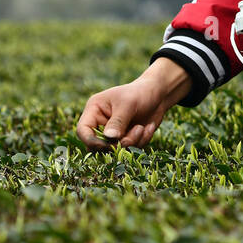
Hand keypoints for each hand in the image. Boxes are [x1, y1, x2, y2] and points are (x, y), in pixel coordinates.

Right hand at [76, 59, 191, 150]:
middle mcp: (101, 123)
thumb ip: (118, 121)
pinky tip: (148, 128)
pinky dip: (141, 141)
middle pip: (97, 145)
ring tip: (142, 128)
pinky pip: (130, 149)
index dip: (91, 141)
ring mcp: (113, 133)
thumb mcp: (128, 104)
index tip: (107, 144)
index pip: (83, 130)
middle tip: (134, 134)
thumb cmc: (140, 93)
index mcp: (94, 110)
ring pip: (115, 150)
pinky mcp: (126, 139)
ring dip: (132, 142)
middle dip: (117, 144)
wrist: (159, 94)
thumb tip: (109, 138)